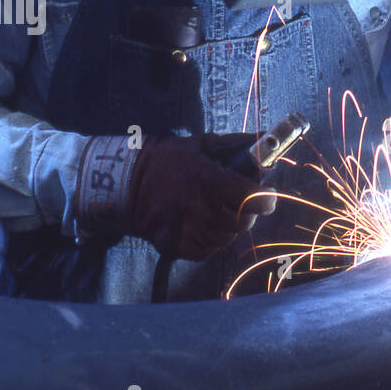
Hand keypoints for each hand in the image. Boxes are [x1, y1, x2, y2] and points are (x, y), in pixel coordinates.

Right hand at [77, 133, 276, 260]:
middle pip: (245, 221)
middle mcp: (203, 210)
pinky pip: (211, 249)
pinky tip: (200, 222)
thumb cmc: (166, 160)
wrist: (125, 185)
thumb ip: (234, 145)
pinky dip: (212, 238)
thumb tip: (262, 140)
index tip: (264, 193)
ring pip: (229, 236)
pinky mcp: (182, 248)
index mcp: (210, 182)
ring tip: (212, 209)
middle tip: (233, 199)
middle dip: (246, 210)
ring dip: (228, 224)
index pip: (255, 200)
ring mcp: (192, 232)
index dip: (264, 198)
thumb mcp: (200, 145)